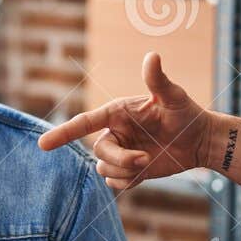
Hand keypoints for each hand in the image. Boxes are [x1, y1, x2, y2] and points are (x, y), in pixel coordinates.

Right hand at [37, 52, 216, 189]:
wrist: (198, 140)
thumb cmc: (186, 113)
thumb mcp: (173, 96)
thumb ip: (158, 80)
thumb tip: (152, 56)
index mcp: (116, 113)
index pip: (84, 123)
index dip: (62, 133)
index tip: (43, 145)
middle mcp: (113, 133)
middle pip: (98, 152)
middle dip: (120, 160)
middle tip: (146, 158)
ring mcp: (120, 153)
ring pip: (104, 170)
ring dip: (126, 172)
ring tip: (148, 162)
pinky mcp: (128, 171)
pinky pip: (115, 184)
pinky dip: (129, 182)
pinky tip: (146, 172)